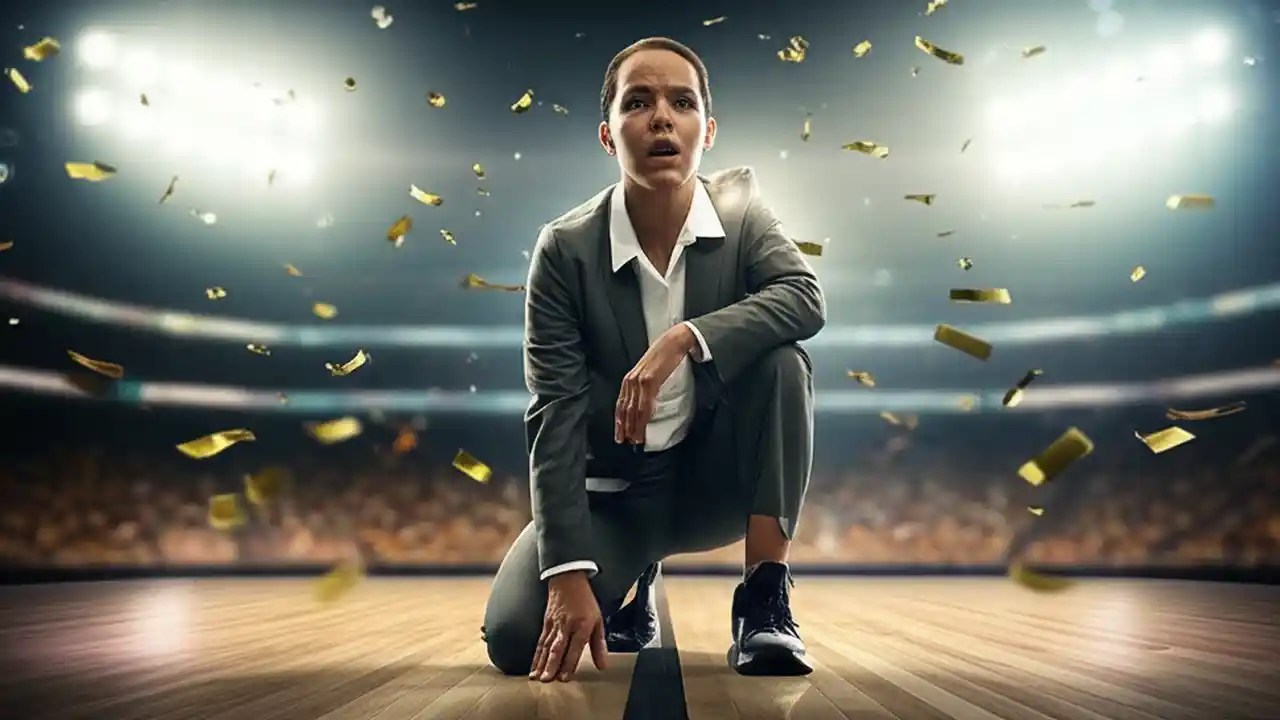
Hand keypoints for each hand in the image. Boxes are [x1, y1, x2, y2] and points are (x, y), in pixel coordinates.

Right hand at [530, 571, 607, 681]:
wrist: (567, 579)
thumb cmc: (585, 601)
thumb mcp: (598, 620)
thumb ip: (599, 645)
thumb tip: (603, 665)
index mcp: (582, 625)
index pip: (575, 647)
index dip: (569, 663)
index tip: (564, 677)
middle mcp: (567, 626)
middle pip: (558, 647)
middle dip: (551, 664)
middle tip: (547, 679)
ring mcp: (554, 625)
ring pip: (546, 646)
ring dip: (541, 663)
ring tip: (537, 677)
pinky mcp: (545, 624)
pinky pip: (540, 642)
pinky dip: (536, 656)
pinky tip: (533, 667)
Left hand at [616, 323, 695, 443]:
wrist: (673, 342)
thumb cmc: (663, 356)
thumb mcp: (649, 371)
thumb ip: (644, 385)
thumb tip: (645, 400)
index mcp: (629, 379)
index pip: (621, 404)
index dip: (620, 420)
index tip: (619, 434)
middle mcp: (631, 381)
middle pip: (625, 409)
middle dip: (624, 427)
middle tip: (625, 442)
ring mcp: (639, 381)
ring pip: (634, 410)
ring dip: (633, 427)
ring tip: (635, 440)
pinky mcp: (650, 381)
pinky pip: (645, 404)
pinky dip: (642, 418)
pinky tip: (643, 427)